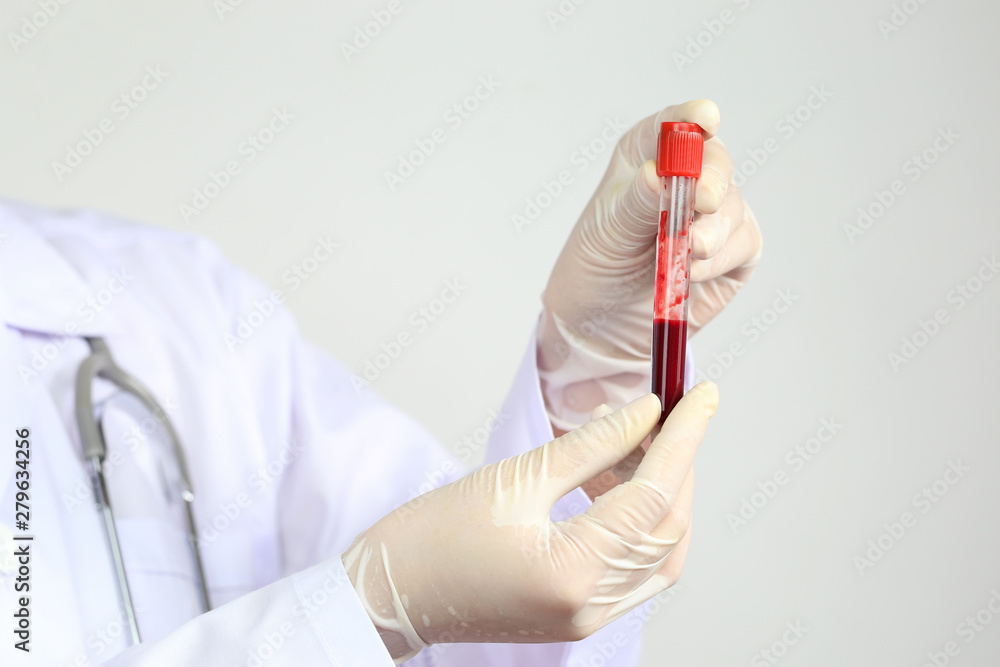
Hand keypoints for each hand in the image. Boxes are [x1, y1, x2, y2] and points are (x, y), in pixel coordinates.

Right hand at [342, 384, 718, 662]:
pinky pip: (629, 566)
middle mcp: (590, 607)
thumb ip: (590, 446)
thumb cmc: (432, 538)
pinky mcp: (576, 615)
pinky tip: (606, 479)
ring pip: (655, 553)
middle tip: (671, 413)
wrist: (389, 595)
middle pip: (666, 530)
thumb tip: (644, 413)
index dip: (683, 439)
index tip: (701, 395)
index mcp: (572, 572)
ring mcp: (586, 618)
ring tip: (628, 440)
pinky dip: (632, 521)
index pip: (653, 497)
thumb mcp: (516, 478)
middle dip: (677, 467)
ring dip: (655, 494)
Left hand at [538, 100, 760, 432]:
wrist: (603, 325)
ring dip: (710, 231)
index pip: (673, 126)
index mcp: (646, 158)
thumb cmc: (597, 267)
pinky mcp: (734, 250)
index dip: (692, 118)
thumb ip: (636, 203)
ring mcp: (714, 213)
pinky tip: (691, 272)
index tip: (705, 119)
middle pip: (715, 161)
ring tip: (683, 253)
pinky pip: (743, 243)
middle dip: (711, 181)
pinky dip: (720, 258)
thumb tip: (659, 175)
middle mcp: (685, 177)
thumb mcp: (607, 233)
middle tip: (703, 201)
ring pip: (732, 206)